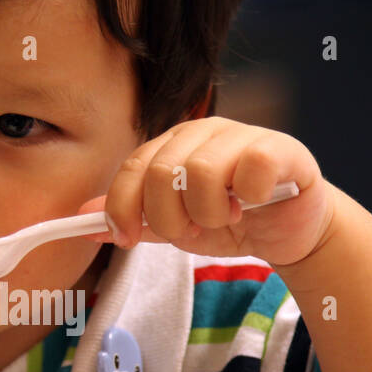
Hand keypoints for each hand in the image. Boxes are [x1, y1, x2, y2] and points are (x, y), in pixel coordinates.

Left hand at [81, 117, 334, 266]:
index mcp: (173, 146)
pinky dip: (249, 195)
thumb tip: (83, 220)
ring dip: (211, 213)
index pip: (132, 169)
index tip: (129, 239)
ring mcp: (243, 136)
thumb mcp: (175, 226)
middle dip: (170, 218)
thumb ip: (134, 220)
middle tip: (193, 230)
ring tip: (228, 218)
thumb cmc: (232, 221)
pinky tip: (255, 204)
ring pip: (202, 171)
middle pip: (161, 173)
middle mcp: (204, 133)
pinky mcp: (281, 148)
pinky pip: (252, 165)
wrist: (289, 231)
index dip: (123, 208)